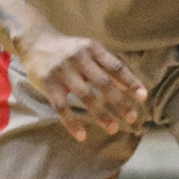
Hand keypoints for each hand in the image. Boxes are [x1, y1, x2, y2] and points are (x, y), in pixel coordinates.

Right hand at [19, 32, 146, 140]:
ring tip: (113, 128)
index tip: (142, 97)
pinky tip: (82, 136)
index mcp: (92, 49)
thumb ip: (107, 66)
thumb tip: (128, 86)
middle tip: (132, 118)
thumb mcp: (88, 50)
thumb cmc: (68, 49)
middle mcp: (79, 58)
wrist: (35, 41)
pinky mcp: (48, 84)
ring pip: (86, 96)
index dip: (130, 82)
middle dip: (119, 102)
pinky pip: (62, 107)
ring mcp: (63, 71)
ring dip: (101, 115)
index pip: (116, 67)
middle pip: (103, 83)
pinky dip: (72, 123)